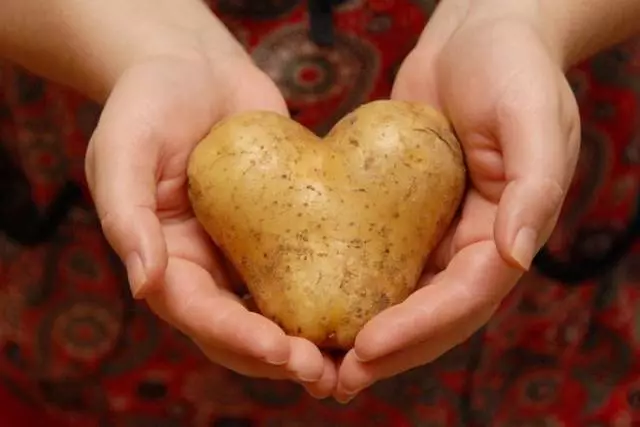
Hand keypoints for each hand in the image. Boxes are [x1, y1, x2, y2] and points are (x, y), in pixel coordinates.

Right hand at [84, 27, 335, 396]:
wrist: (196, 69)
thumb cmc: (150, 101)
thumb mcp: (123, 148)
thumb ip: (127, 214)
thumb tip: (145, 285)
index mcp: (165, 259)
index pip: (198, 313)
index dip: (237, 337)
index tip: (281, 351)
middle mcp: (206, 267)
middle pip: (240, 330)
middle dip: (279, 357)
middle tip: (324, 373)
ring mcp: (247, 252)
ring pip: (278, 310)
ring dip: (310, 341)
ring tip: (351, 360)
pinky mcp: (283, 231)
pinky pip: (307, 267)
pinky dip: (331, 291)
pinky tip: (367, 305)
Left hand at [335, 0, 580, 400]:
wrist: (479, 35)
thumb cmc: (513, 67)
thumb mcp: (534, 116)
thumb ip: (535, 186)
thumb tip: (513, 256)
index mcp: (507, 232)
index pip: (465, 298)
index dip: (420, 329)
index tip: (368, 347)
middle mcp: (471, 241)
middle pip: (432, 315)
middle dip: (387, 351)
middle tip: (336, 378)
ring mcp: (436, 230)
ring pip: (401, 298)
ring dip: (364, 335)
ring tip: (317, 363)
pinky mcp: (402, 213)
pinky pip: (376, 259)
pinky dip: (349, 288)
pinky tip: (311, 303)